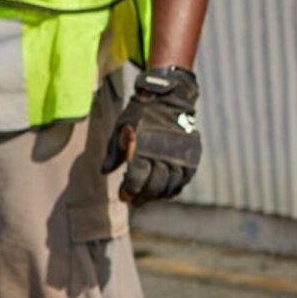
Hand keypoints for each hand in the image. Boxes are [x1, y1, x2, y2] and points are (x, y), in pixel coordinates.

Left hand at [109, 66, 200, 202]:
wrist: (170, 97)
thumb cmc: (141, 113)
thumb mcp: (122, 128)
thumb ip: (114, 153)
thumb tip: (105, 172)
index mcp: (143, 149)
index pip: (136, 180)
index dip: (129, 191)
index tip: (124, 195)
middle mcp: (163, 156)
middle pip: (153, 187)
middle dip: (142, 197)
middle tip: (135, 201)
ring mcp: (180, 157)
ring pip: (170, 186)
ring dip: (158, 195)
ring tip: (150, 197)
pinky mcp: (191, 157)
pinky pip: (183, 180)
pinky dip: (174, 189)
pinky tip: (165, 191)